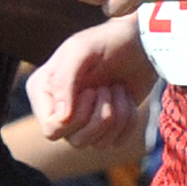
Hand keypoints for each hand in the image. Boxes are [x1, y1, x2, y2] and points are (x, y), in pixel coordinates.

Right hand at [26, 14, 154, 149]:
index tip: (89, 89)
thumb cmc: (107, 41)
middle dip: (99, 114)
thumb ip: (64, 80)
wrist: (142, 43)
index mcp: (44, 91)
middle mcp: (59, 110)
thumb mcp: (81, 50)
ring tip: (116, 88)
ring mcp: (83, 121)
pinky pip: (115, 142)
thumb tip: (62, 119)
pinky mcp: (107, 128)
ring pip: (96, 144)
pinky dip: (127, 120)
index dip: (74, 117)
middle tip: (105, 87)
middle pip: (74, 140)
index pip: (51, 129)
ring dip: (115, 114)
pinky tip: (126, 98)